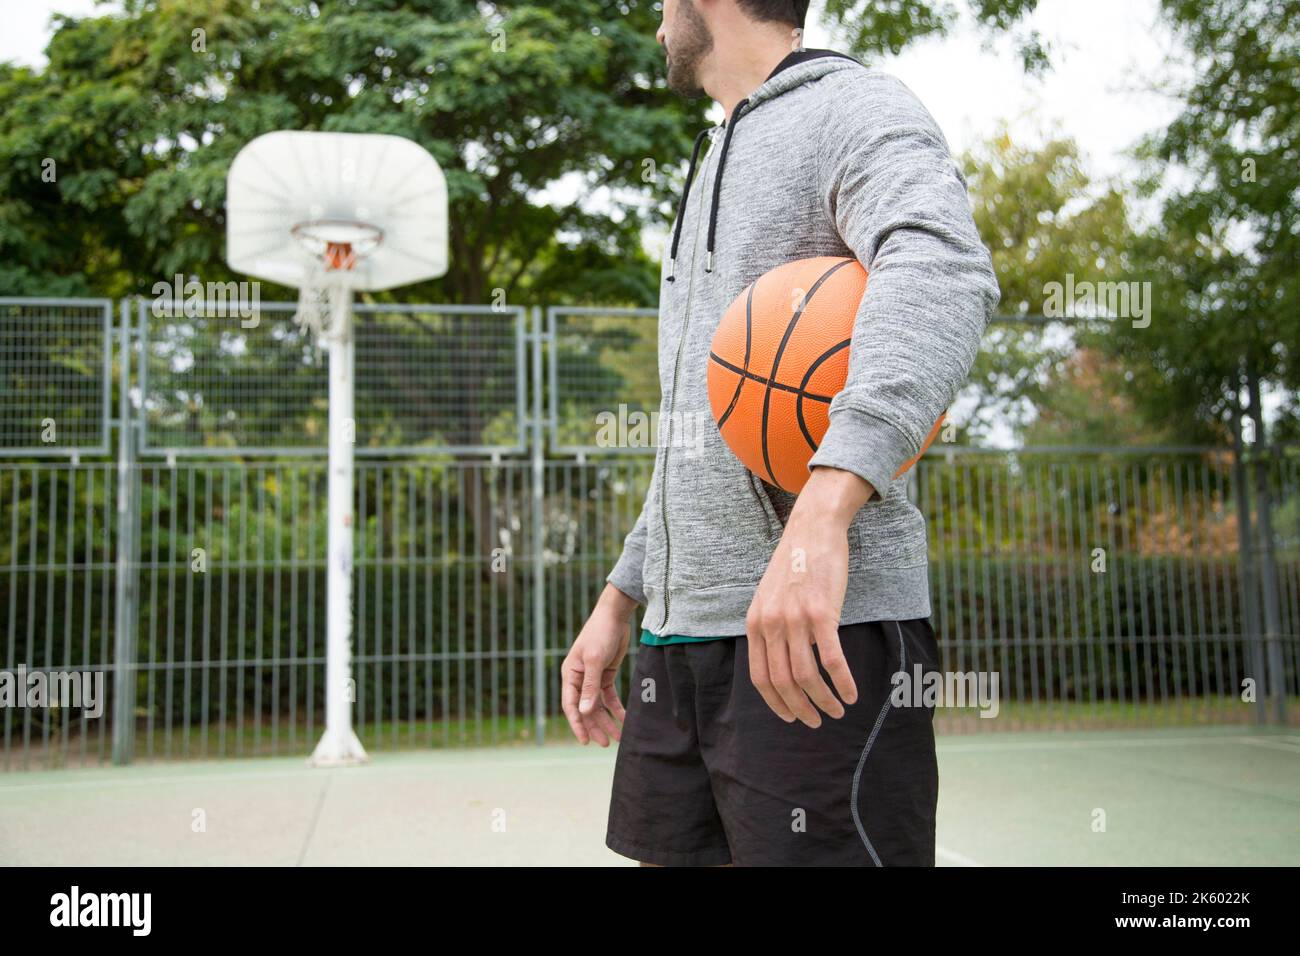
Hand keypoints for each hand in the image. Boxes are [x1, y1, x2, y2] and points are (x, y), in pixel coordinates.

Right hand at [561, 583, 636, 745]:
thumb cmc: (600, 634)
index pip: (570, 705)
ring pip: (598, 706)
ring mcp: (593, 678)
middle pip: (585, 709)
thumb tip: (584, 711)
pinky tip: (625, 719)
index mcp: (570, 675)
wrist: (615, 616)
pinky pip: (609, 697)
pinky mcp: (606, 675)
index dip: (577, 724)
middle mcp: (579, 679)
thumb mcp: (594, 661)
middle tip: (605, 743)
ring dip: (607, 720)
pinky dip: (616, 708)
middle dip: (595, 726)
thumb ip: (590, 687)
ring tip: (618, 737)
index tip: (585, 741)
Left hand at [745, 468, 872, 727]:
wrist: (812, 530)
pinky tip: (852, 694)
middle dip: (801, 709)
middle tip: (817, 721)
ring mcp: (795, 619)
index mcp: (755, 623)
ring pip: (807, 676)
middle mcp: (771, 624)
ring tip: (837, 711)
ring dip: (824, 701)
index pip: (760, 677)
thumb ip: (770, 628)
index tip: (791, 716)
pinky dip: (843, 683)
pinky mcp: (822, 613)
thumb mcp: (770, 597)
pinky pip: (832, 660)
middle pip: (784, 682)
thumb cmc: (795, 565)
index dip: (776, 703)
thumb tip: (781, 663)